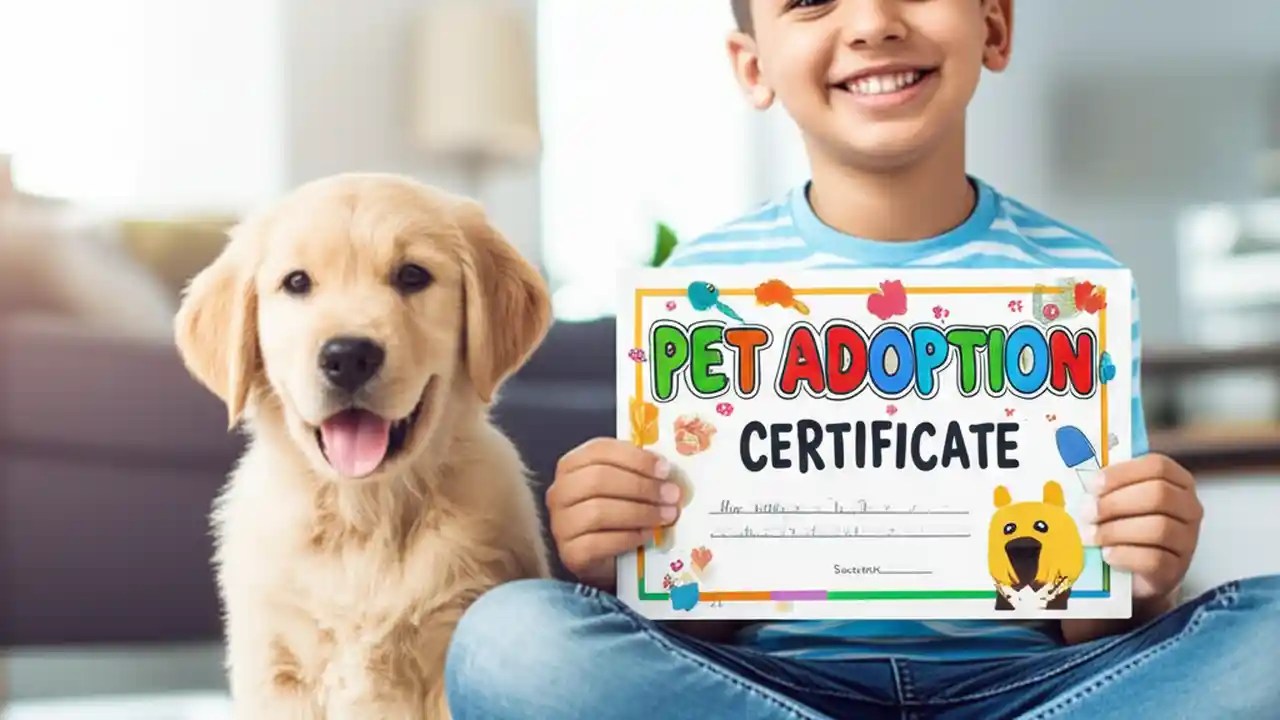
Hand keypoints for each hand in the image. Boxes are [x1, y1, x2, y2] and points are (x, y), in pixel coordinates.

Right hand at [546, 438, 681, 591]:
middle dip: (641, 486)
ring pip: (599, 511)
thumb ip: (638, 473)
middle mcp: (560, 492)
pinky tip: (648, 535)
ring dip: (640, 512)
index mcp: (572, 465)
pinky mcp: (570, 553)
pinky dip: (629, 537)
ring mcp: (561, 524)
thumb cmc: (617, 517)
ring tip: (666, 516)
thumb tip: (667, 472)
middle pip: (598, 479)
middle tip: (671, 495)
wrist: (608, 559)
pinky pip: (600, 542)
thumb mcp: (625, 487)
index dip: (635, 458)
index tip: (664, 469)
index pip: (600, 450)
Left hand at [1086, 453, 1202, 601]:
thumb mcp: (1119, 499)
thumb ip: (1108, 485)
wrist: (1135, 572)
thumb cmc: (1124, 525)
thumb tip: (1078, 475)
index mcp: (1177, 481)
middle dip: (1115, 503)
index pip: (1158, 466)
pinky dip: (1124, 555)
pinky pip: (1154, 559)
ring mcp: (1187, 540)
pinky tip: (1106, 555)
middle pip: (1159, 495)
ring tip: (1090, 536)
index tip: (1093, 485)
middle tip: (1086, 513)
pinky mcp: (1177, 569)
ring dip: (1116, 530)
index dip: (1123, 473)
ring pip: (1158, 528)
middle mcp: (1189, 508)